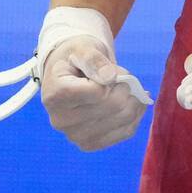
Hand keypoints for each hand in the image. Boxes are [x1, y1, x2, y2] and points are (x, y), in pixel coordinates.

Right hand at [40, 35, 151, 151]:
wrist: (68, 74)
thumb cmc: (75, 58)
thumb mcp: (82, 48)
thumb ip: (94, 59)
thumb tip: (110, 77)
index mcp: (55, 94)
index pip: (98, 91)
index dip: (113, 76)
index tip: (111, 69)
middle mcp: (61, 120)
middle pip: (112, 106)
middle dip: (125, 87)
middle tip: (123, 77)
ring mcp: (75, 136)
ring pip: (123, 120)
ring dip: (134, 100)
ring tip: (128, 88)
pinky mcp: (90, 144)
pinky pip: (125, 132)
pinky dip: (135, 115)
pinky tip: (132, 103)